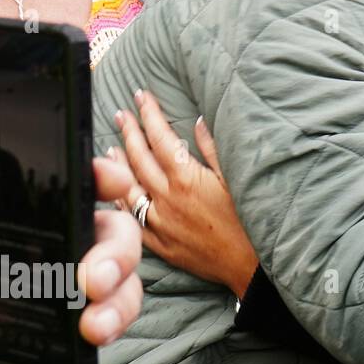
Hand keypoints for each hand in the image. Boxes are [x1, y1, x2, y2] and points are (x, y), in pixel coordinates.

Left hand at [0, 158, 143, 363]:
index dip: (107, 179)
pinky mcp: (59, 361)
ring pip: (119, 304)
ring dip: (114, 316)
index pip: (85, 191)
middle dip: (117, 259)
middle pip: (117, 247)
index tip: (111, 182)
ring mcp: (67, 311)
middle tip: (94, 280)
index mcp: (38, 227)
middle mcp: (62, 261)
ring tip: (92, 333)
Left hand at [110, 90, 256, 297]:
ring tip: (111, 145)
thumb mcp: (238, 178)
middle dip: (130, 132)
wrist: (251, 266)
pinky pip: (132, 218)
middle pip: (140, 158)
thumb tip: (197, 122)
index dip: (150, 114)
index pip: (161, 138)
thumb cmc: (252, 221)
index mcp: (187, 179)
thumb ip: (214, 149)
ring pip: (129, 187)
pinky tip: (118, 190)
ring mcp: (160, 222)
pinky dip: (121, 200)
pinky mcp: (160, 243)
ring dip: (119, 164)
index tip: (142, 97)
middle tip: (123, 113)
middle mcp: (167, 198)